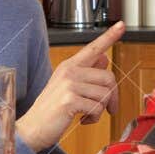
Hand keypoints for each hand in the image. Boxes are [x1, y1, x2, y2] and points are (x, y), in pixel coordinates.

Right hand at [18, 22, 124, 152]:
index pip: (94, 48)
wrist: (33, 128)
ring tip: (87, 114)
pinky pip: (97, 107)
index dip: (109, 36)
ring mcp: (69, 84)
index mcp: (69, 65)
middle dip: (112, 97)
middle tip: (108, 109)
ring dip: (101, 109)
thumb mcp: (67, 87)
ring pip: (105, 94)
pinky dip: (94, 118)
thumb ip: (86, 72)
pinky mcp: (70, 99)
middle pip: (108, 77)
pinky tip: (82, 120)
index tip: (121, 25)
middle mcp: (69, 71)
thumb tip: (104, 58)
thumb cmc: (51, 110)